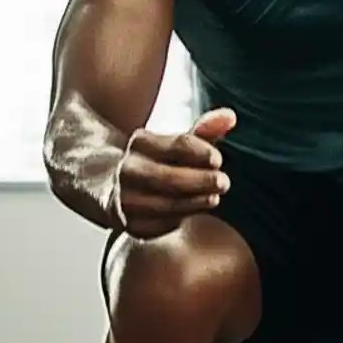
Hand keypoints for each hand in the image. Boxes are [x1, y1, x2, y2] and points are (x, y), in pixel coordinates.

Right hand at [111, 108, 235, 238]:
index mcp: (141, 142)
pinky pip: (161, 225)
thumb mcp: (176, 143)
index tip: (218, 160)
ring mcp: (126, 198)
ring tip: (213, 198)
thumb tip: (230, 116)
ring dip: (196, 202)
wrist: (111, 185)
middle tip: (223, 183)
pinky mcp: (130, 224)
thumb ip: (205, 130)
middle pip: (172, 178)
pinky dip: (180, 218)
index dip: (203, 152)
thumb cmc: (157, 161)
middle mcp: (129, 170)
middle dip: (203, 181)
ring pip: (167, 204)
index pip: (179, 144)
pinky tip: (193, 210)